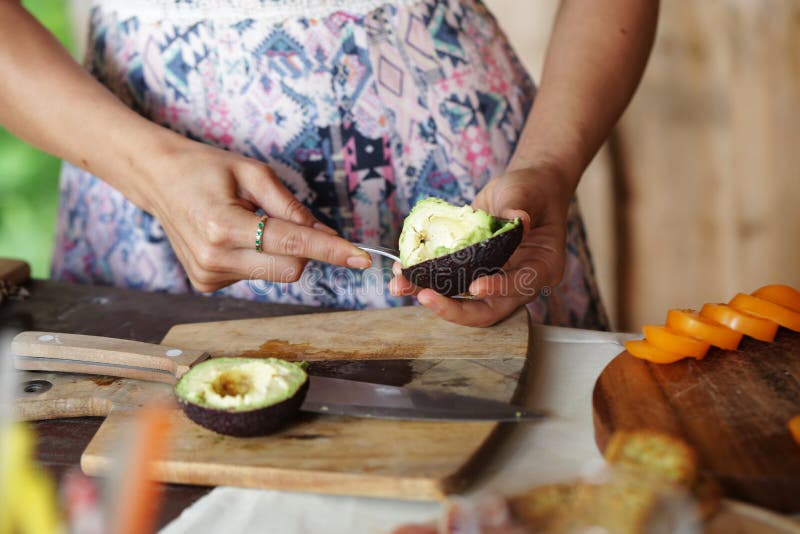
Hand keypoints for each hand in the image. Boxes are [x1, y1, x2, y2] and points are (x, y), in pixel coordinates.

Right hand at [138, 139, 371, 291]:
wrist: (156, 179)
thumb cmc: (206, 168)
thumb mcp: (253, 173)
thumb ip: (292, 206)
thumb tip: (328, 235)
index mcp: (224, 224)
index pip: (292, 243)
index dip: (330, 250)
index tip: (361, 258)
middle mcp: (214, 258)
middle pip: (290, 269)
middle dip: (304, 249)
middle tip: (290, 220)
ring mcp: (208, 275)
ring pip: (274, 275)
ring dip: (277, 251)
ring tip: (247, 221)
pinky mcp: (207, 284)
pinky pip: (255, 276)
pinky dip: (257, 258)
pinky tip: (234, 237)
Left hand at [389, 165, 573, 326]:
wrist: (521, 191)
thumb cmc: (532, 191)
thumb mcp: (527, 193)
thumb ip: (520, 208)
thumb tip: (519, 220)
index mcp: (542, 268)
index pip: (520, 286)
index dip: (498, 288)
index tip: (475, 286)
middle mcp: (517, 283)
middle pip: (487, 310)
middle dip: (454, 309)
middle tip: (426, 297)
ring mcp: (492, 282)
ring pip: (463, 303)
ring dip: (431, 297)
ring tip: (400, 285)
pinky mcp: (470, 274)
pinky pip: (448, 285)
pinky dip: (425, 281)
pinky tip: (403, 274)